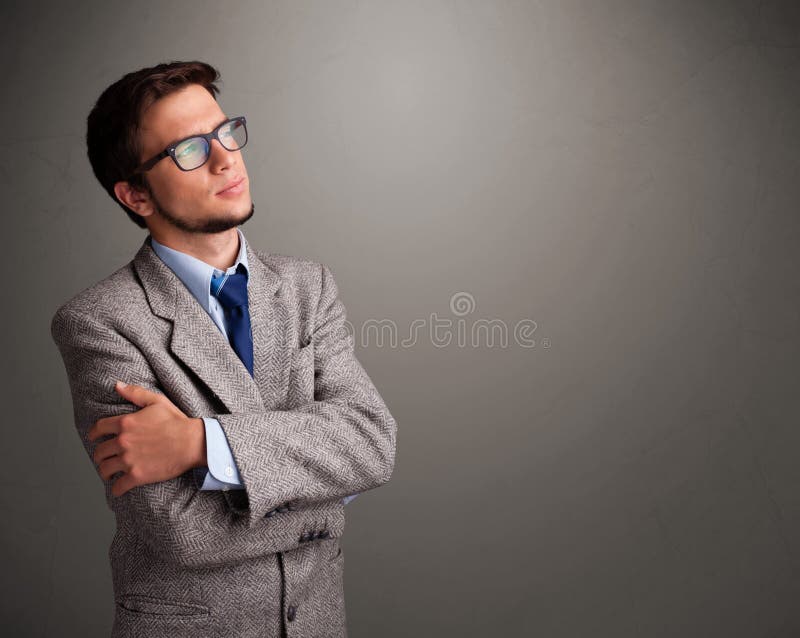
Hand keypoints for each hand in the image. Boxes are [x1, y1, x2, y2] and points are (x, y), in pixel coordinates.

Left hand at [88, 381, 205, 496]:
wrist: (193, 442)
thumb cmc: (177, 422)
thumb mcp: (157, 402)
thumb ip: (135, 393)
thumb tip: (117, 385)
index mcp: (125, 423)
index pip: (98, 429)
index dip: (93, 434)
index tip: (93, 438)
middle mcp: (123, 442)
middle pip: (99, 451)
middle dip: (99, 455)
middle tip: (103, 458)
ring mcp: (129, 460)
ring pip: (105, 469)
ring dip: (105, 472)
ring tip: (108, 473)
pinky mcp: (137, 476)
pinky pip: (118, 486)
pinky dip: (116, 489)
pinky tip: (118, 488)